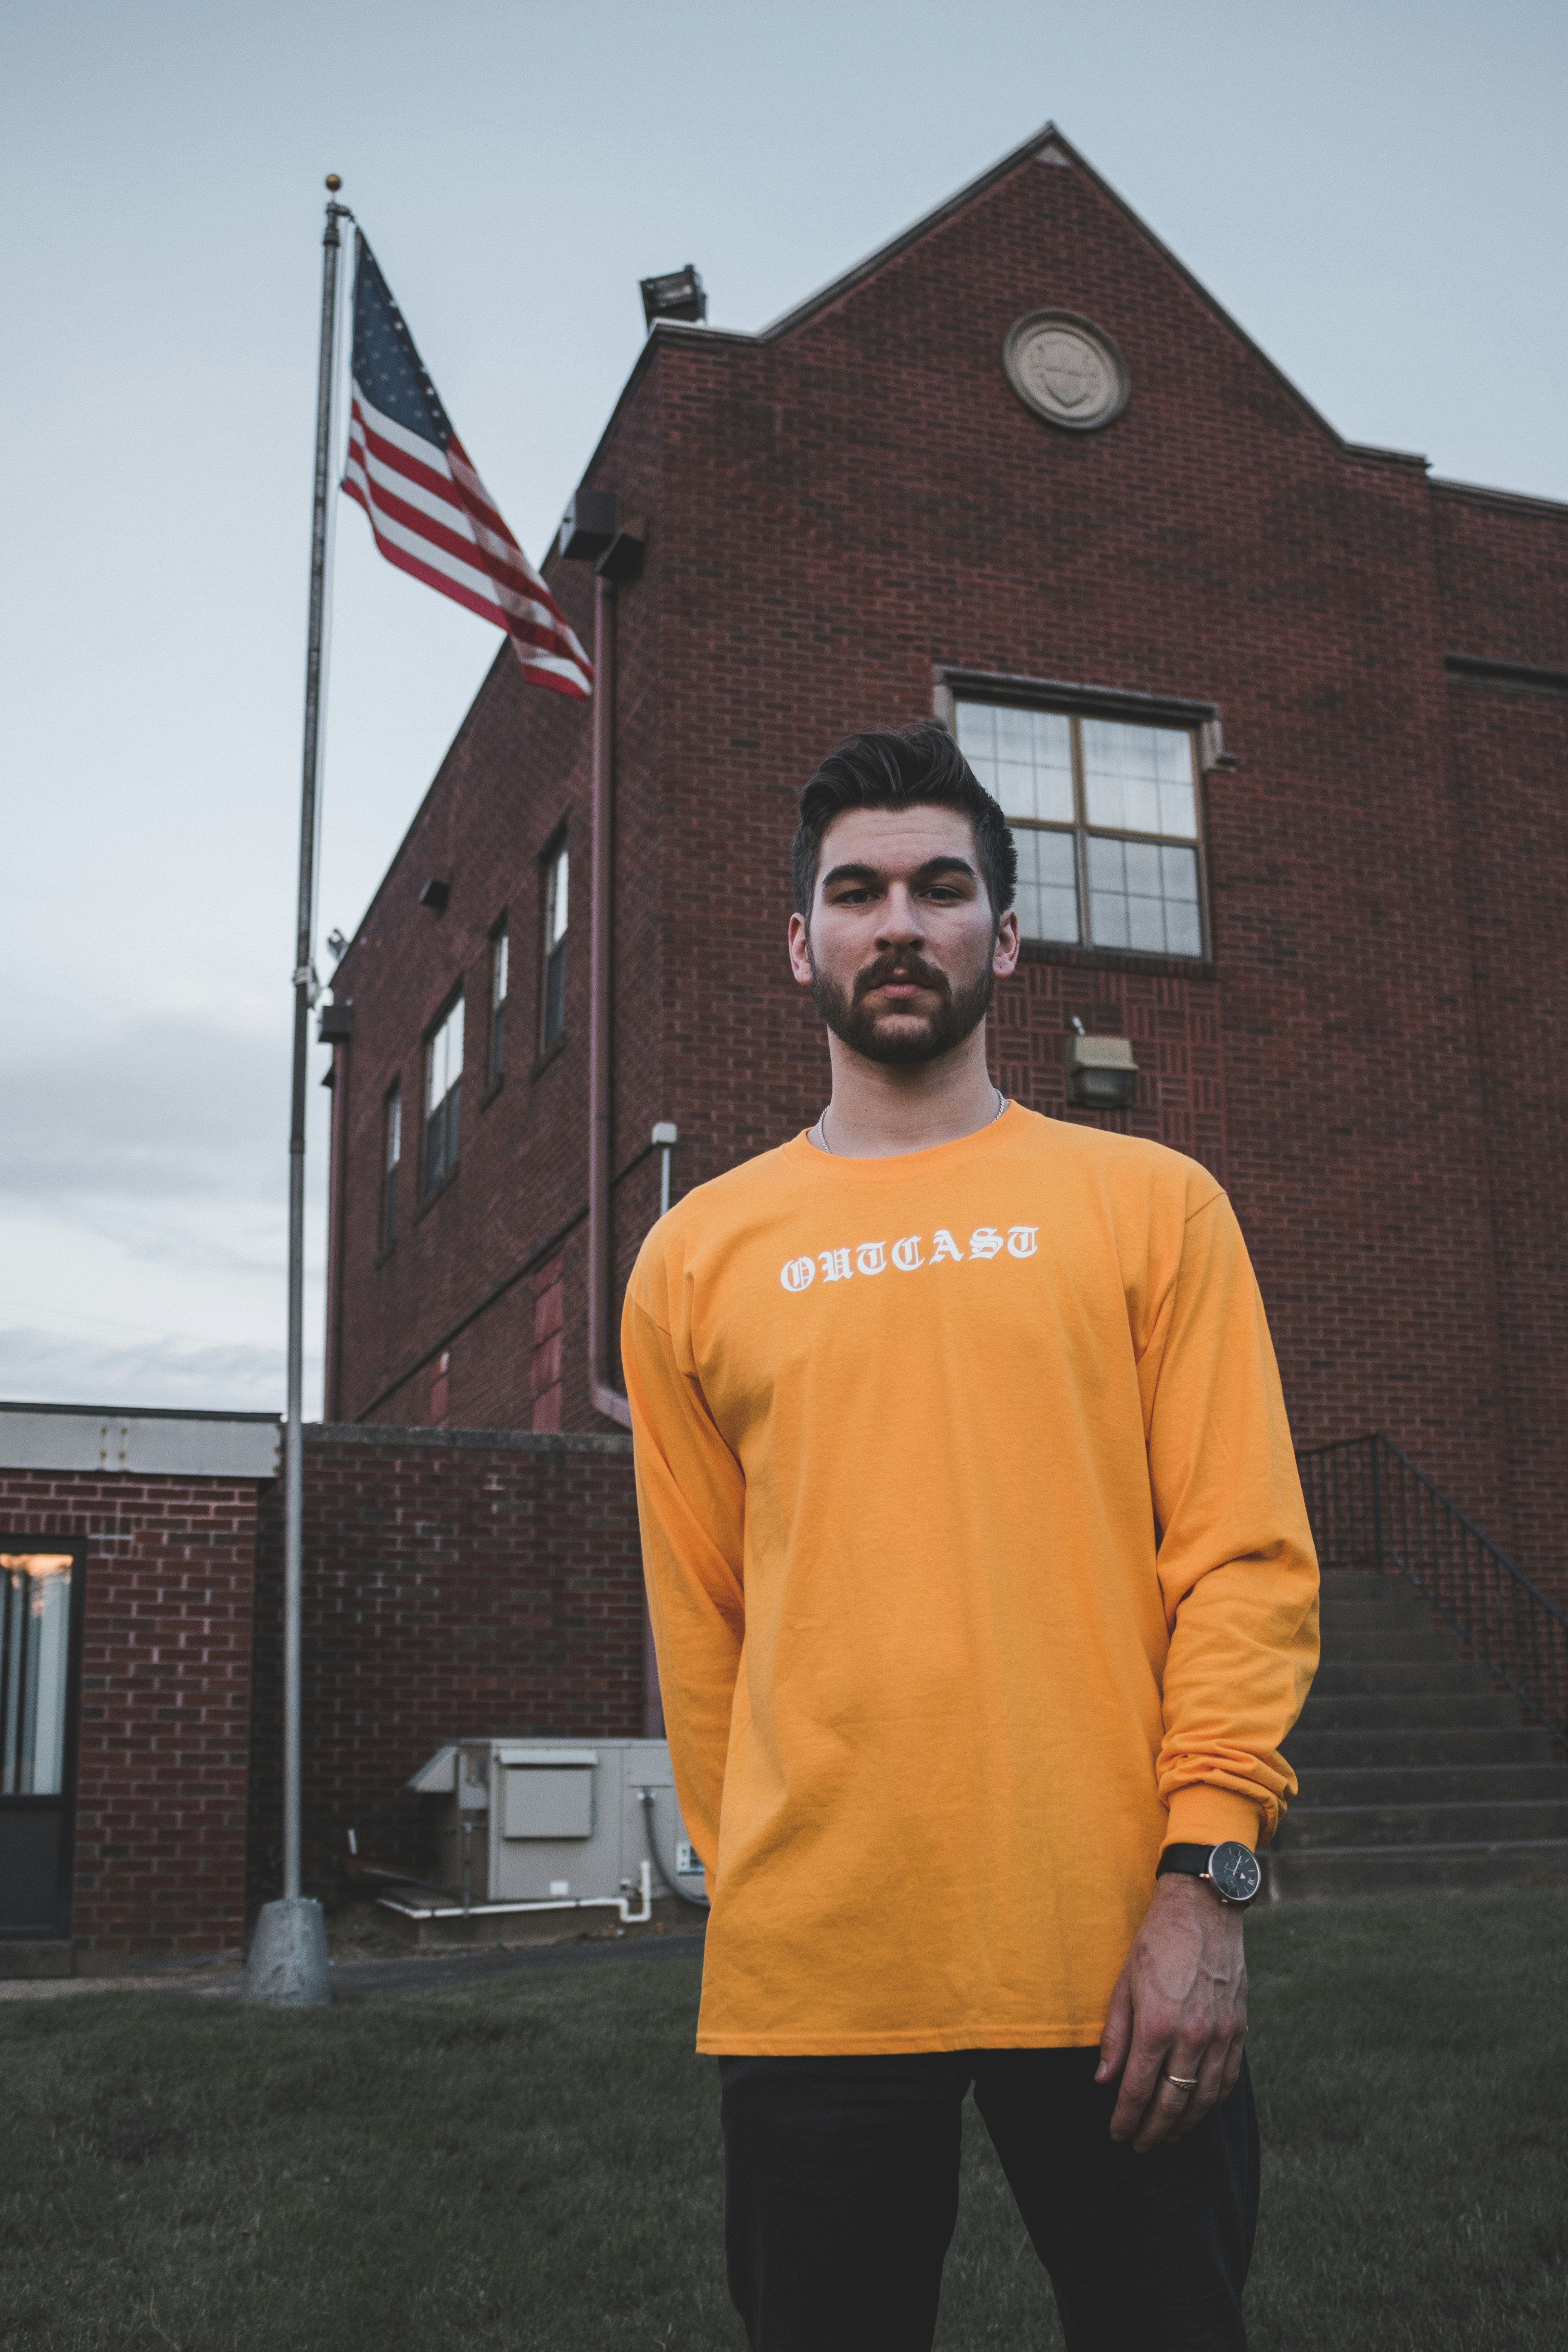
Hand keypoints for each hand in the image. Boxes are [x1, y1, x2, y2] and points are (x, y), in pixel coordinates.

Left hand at [1095, 1873, 1247, 2152]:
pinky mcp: (1239, 2029)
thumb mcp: (1123, 1983)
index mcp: (1157, 2024)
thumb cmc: (1157, 1943)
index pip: (1138, 2089)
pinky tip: (1200, 2111)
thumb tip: (1104, 2080)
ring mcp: (1220, 2035)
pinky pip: (1227, 2079)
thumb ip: (1115, 2035)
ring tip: (1167, 2138)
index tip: (1117, 2135)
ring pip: (1203, 2099)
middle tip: (1140, 2147)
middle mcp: (1192, 2036)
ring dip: (1184, 2125)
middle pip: (1172, 2103)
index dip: (1126, 2119)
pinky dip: (1213, 2102)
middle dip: (1153, 2131)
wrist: (1203, 1910)